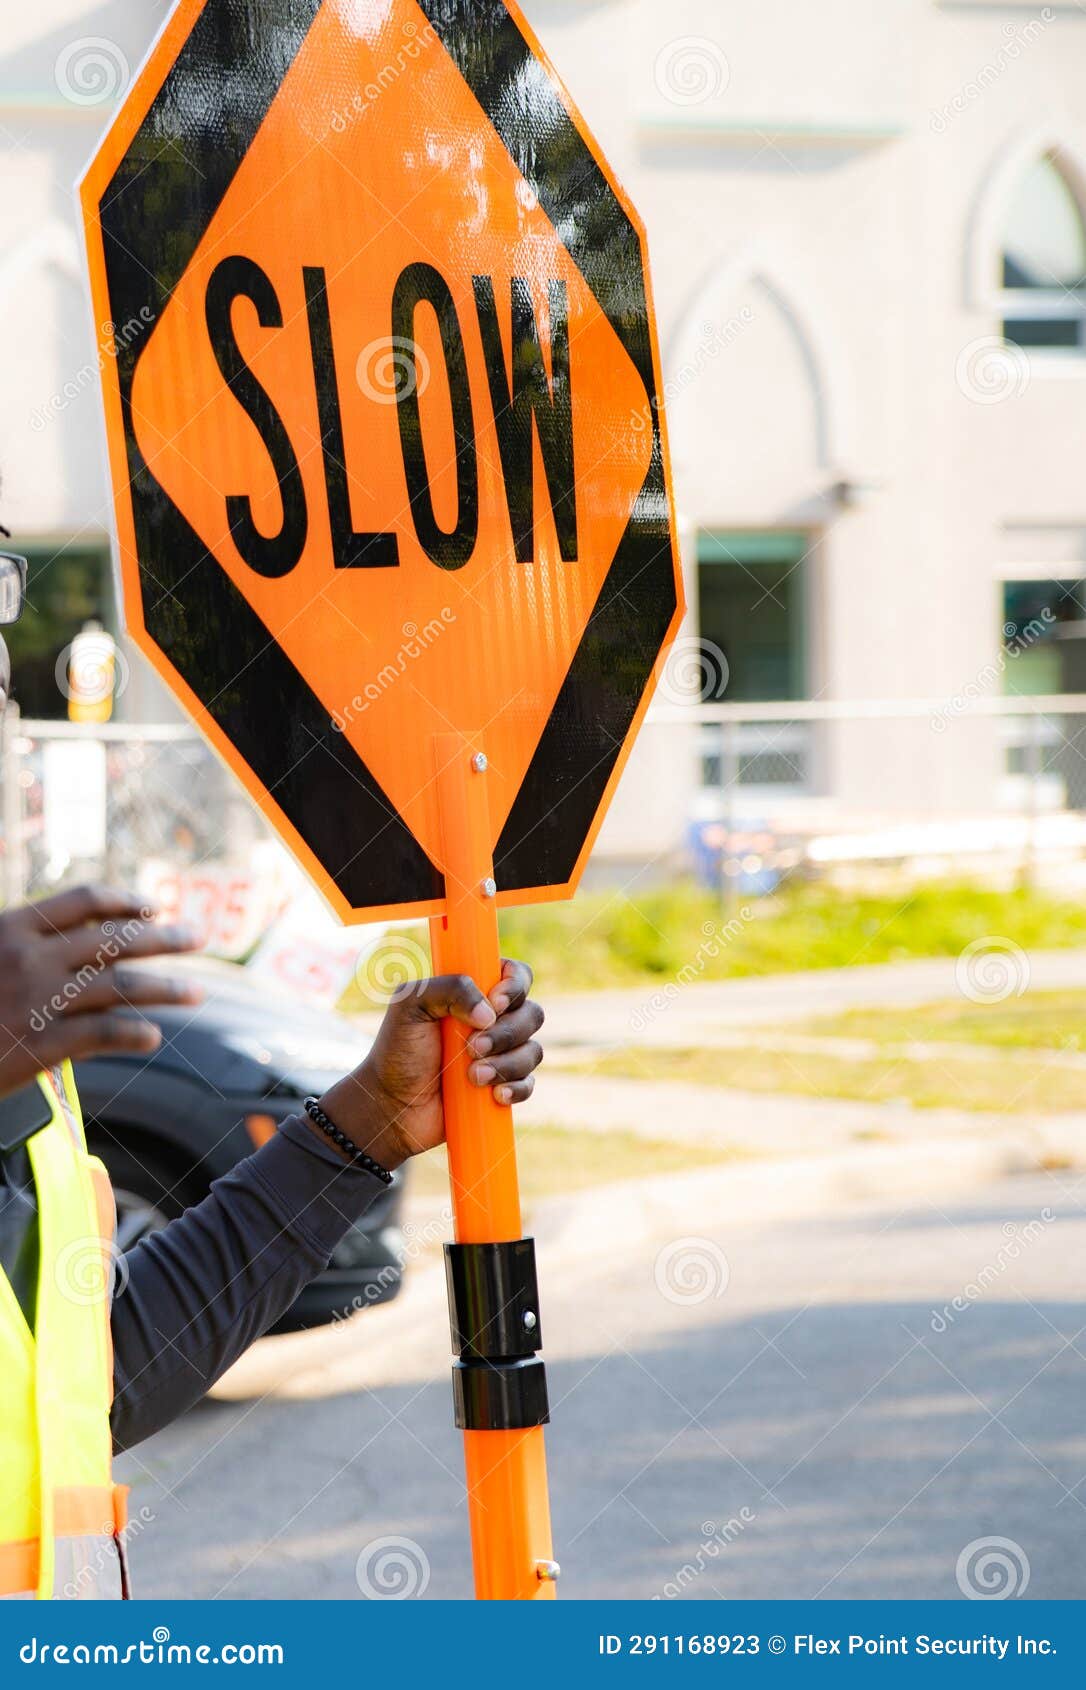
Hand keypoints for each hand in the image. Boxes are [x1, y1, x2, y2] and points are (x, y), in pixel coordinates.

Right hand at [0, 884, 202, 1098]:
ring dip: (165, 988)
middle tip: (198, 937)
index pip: (83, 902)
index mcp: (12, 929)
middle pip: (114, 941)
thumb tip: (63, 934)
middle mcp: (30, 959)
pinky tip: (152, 1036)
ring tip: (195, 992)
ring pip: (119, 988)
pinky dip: (133, 1034)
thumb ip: (19, 940)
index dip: (124, 901)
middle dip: (162, 938)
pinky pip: (101, 1035)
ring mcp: (37, 1002)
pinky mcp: (39, 1047)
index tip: (153, 905)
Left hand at [315, 959, 543, 1169]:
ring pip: (533, 1050)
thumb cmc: (397, 1051)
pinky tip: (494, 1095)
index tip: (494, 1003)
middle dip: (506, 1033)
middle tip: (471, 1048)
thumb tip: (489, 1013)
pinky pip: (528, 1083)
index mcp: (474, 992)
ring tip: (472, 1077)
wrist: (392, 1105)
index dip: (514, 986)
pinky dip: (516, 1088)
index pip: (515, 974)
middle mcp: (492, 1020)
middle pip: (532, 1013)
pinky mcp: (503, 1085)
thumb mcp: (411, 1006)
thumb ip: (449, 989)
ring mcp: (501, 1054)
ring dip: (506, 1064)